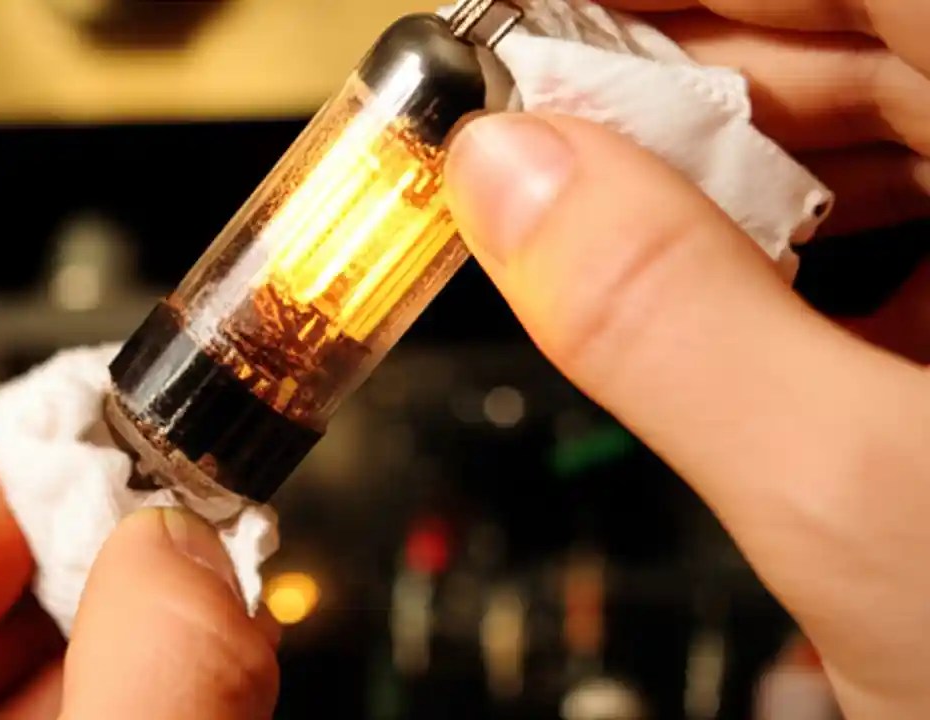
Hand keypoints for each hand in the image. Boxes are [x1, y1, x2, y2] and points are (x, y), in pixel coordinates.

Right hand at [444, 2, 928, 718]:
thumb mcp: (869, 510)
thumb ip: (663, 321)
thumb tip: (508, 182)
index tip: (551, 11)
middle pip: (861, 40)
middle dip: (681, 70)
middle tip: (537, 109)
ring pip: (886, 128)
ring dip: (730, 156)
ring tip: (603, 193)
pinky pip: (919, 220)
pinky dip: (806, 236)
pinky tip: (741, 285)